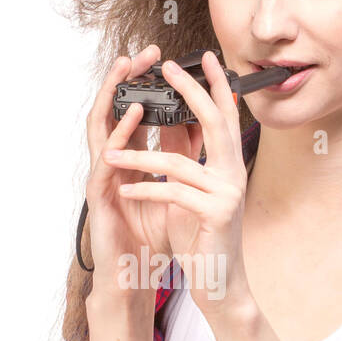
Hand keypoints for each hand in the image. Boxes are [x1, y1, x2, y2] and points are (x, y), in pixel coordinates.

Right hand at [84, 44, 202, 301]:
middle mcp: (111, 163)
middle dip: (126, 78)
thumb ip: (180, 159)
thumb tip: (202, 130)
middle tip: (143, 51)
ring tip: (128, 67)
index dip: (147, 84)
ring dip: (114, 94)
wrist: (133, 277)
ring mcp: (101, 177)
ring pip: (100, 125)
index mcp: (129, 160)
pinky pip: (106, 156)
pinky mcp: (99, 195)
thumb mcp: (172, 189)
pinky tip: (133, 115)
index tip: (166, 58)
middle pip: (114, 109)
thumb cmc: (149, 237)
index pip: (135, 112)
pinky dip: (119, 133)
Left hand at [101, 51, 252, 315]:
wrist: (220, 283)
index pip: (224, 116)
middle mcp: (233, 173)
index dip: (215, 85)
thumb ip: (185, 156)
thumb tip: (171, 119)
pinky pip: (173, 193)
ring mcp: (227, 193)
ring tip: (108, 156)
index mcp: (228, 165)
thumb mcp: (192, 190)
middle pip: (215, 122)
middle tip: (165, 67)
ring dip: (137, 158)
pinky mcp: (215, 215)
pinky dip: (145, 191)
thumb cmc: (202, 237)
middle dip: (189, 91)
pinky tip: (125, 192)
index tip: (201, 57)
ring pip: (178, 162)